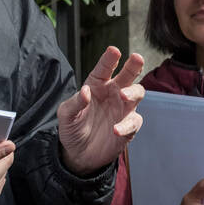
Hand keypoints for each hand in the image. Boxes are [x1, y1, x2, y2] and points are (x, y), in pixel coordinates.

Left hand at [57, 46, 144, 174]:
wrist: (78, 154)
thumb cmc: (72, 128)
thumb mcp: (66, 115)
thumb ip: (75, 102)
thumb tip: (86, 90)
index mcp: (97, 85)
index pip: (104, 69)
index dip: (109, 59)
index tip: (113, 50)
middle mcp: (113, 93)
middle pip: (128, 76)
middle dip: (133, 66)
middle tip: (136, 57)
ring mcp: (123, 109)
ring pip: (137, 94)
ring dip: (133, 92)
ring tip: (123, 95)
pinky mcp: (129, 127)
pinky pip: (134, 122)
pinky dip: (127, 125)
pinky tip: (116, 129)